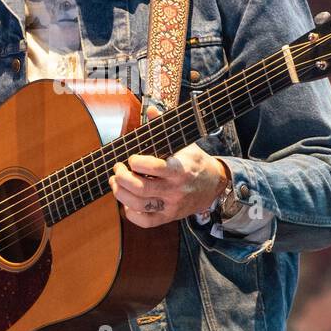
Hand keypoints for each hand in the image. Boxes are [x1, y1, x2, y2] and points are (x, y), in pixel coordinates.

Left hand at [108, 106, 227, 227]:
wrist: (214, 185)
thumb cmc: (194, 161)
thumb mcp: (184, 143)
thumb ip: (164, 127)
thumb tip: (151, 109)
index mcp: (180, 169)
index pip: (155, 168)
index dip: (137, 162)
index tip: (132, 158)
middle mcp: (175, 190)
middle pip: (141, 188)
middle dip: (122, 177)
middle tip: (118, 168)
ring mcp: (171, 206)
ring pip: (139, 205)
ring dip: (121, 193)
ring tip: (116, 182)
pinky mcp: (168, 217)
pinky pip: (145, 222)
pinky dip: (131, 213)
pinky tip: (127, 202)